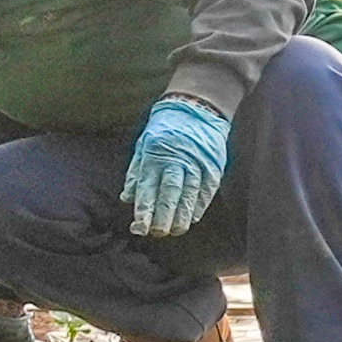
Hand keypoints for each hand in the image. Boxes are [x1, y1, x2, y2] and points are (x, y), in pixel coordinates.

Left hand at [120, 98, 231, 238]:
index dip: (144, 210)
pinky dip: (200, 204)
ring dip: (183, 215)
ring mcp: (197, 163)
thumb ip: (136, 173)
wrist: (197, 107)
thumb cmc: (164, 128)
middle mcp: (176, 161)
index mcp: (155, 156)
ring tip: (176, 231)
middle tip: (158, 233)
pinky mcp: (214, 165)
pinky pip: (207, 189)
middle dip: (163, 216)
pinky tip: (194, 218)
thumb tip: (127, 198)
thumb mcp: (144, 145)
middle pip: (170, 194)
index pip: (148, 188)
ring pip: (189, 194)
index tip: (139, 227)